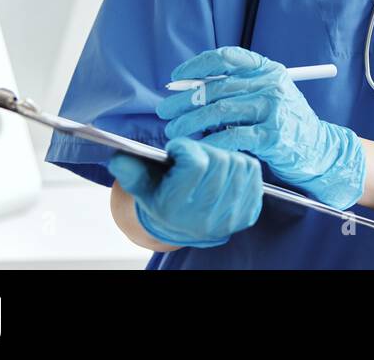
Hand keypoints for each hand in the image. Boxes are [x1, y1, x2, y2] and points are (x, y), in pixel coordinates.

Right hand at [107, 137, 261, 247]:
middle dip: (206, 150)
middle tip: (195, 154)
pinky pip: (254, 173)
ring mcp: (229, 217)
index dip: (186, 148)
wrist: (183, 226)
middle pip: (220, 160)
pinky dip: (242, 165)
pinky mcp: (248, 213)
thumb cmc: (162, 199)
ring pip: (239, 163)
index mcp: (177, 209)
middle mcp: (205, 217)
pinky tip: (226, 171)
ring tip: (210, 163)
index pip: (195, 162)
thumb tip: (119, 157)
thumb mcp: (142, 186)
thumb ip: (130, 170)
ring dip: (225, 156)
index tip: (177, 149)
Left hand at [158, 48, 365, 210]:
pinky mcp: (272, 135)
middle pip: (217, 86)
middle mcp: (271, 84)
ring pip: (219, 111)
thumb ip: (235, 88)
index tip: (176, 79)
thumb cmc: (283, 121)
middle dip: (184, 99)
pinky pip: (231, 136)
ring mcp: (273, 108)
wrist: (317, 148)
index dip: (196, 66)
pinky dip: (209, 141)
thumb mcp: (266, 94)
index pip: (226, 57)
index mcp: (267, 69)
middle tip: (165, 111)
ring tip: (173, 131)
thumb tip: (187, 88)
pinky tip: (196, 146)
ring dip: (189, 121)